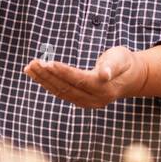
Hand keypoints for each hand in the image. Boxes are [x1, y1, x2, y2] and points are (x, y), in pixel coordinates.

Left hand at [23, 45, 148, 108]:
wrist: (131, 78)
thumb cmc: (125, 62)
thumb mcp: (121, 58)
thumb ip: (112, 66)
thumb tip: (104, 73)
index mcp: (105, 88)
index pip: (80, 80)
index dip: (63, 72)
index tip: (48, 62)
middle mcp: (95, 99)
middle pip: (67, 87)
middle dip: (48, 75)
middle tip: (33, 63)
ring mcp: (88, 103)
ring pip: (61, 92)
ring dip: (44, 80)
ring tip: (29, 68)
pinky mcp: (81, 101)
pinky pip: (62, 93)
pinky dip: (48, 84)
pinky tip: (37, 75)